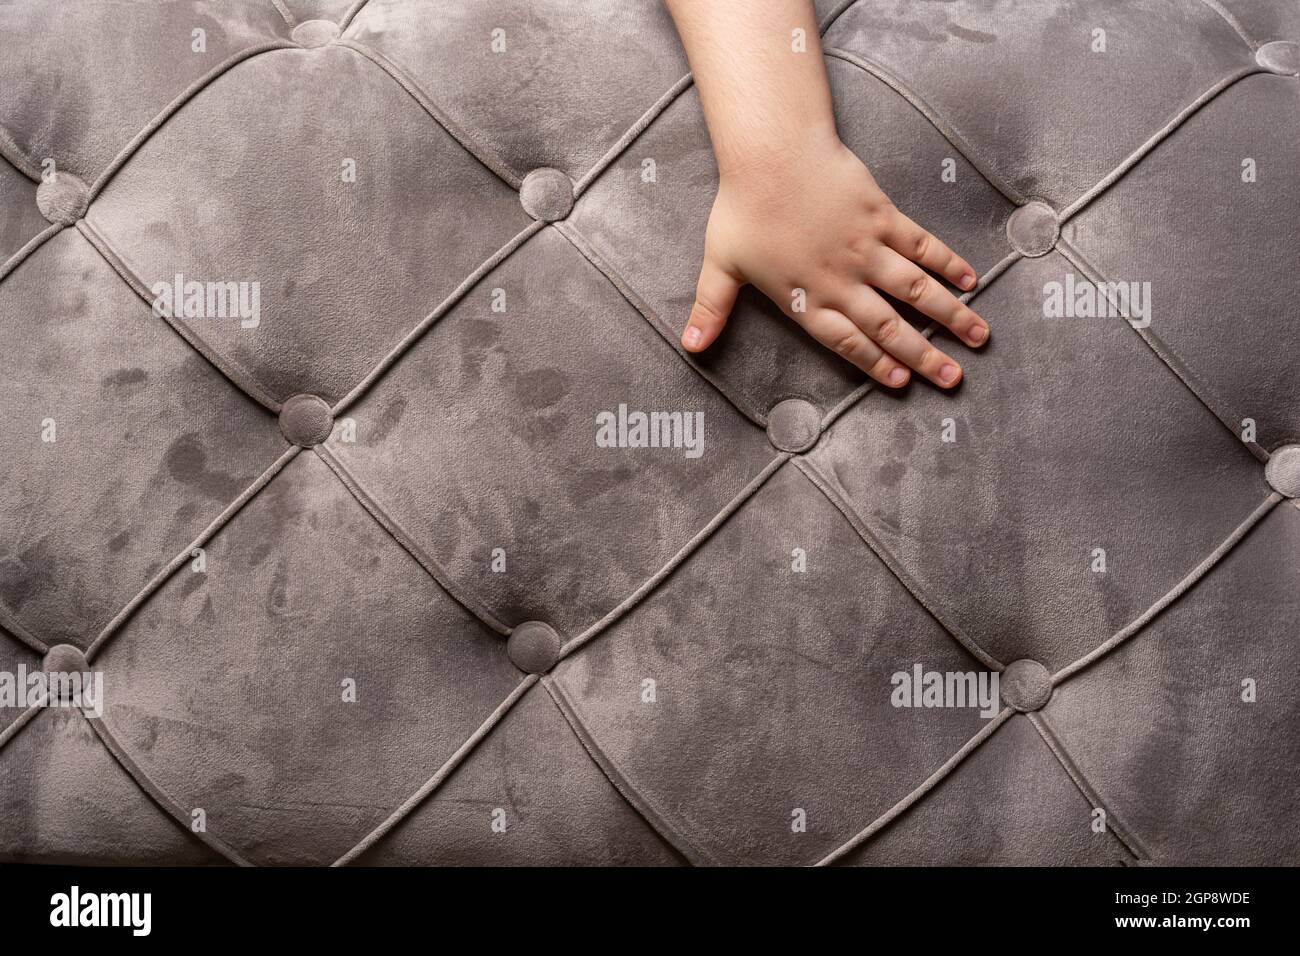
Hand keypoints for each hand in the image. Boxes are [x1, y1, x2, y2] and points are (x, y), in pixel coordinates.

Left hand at [681, 136, 988, 388]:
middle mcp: (842, 280)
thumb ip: (710, 310)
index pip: (847, 342)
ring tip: (980, 337)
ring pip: (916, 290)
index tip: (904, 382)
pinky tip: (970, 280)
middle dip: (925, 355)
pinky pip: (921, 245)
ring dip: (950, 315)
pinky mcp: (882, 217)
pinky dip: (947, 263)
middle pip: (890, 326)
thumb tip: (690, 347)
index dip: (876, 364)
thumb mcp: (719, 264)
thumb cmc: (741, 208)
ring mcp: (866, 249)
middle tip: (953, 378)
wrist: (771, 153)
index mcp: (806, 298)